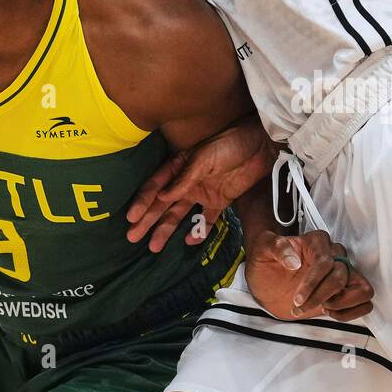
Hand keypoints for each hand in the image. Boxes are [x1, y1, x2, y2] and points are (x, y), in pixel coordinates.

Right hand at [126, 119, 275, 252]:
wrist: (260, 146)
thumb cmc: (228, 145)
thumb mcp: (204, 159)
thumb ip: (184, 179)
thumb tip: (161, 197)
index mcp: (178, 167)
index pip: (156, 187)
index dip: (143, 202)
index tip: (132, 218)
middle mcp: (186, 182)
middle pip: (163, 205)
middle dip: (148, 220)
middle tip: (132, 237)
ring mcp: (202, 193)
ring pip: (179, 215)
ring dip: (166, 229)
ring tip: (154, 247)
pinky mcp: (219, 202)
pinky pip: (206, 220)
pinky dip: (197, 230)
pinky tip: (188, 241)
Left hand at [245, 229, 373, 321]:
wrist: (267, 280)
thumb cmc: (266, 261)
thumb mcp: (262, 249)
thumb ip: (276, 247)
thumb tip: (295, 261)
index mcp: (317, 242)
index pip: (326, 262)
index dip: (313, 283)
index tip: (297, 298)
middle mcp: (335, 255)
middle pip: (341, 277)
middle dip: (320, 296)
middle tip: (300, 307)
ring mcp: (343, 275)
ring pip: (364, 289)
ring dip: (342, 304)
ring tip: (322, 308)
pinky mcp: (346, 293)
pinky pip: (365, 303)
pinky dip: (351, 313)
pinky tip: (329, 312)